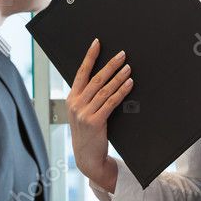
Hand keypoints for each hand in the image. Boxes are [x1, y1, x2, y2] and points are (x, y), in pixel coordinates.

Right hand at [66, 39, 132, 191]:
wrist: (87, 157)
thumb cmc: (87, 133)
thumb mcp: (81, 113)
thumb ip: (87, 98)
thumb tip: (103, 79)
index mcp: (71, 98)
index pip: (81, 72)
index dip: (89, 57)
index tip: (97, 43)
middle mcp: (76, 104)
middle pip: (96, 79)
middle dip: (110, 65)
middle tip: (122, 54)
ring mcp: (84, 113)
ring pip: (105, 89)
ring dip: (118, 77)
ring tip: (129, 68)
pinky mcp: (95, 121)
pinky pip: (111, 102)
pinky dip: (121, 91)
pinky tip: (129, 84)